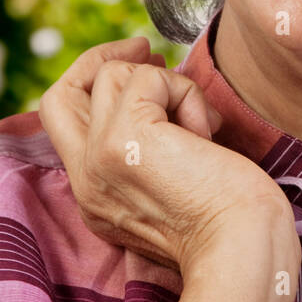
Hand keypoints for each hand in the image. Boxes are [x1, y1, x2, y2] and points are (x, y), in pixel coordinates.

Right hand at [38, 38, 299, 276]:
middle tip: (147, 52)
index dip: (92, 86)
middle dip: (99, 59)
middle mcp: (87, 180)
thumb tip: (164, 91)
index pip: (64, 126)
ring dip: (166, 84)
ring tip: (200, 125)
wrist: (242, 249)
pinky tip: (206, 132)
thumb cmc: (231, 219)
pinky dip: (186, 93)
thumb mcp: (175, 183)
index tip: (140, 69)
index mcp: (97, 196)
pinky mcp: (122, 139)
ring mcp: (98, 158)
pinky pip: (148, 79)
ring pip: (110, 75)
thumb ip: (153, 149)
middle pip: (58, 96)